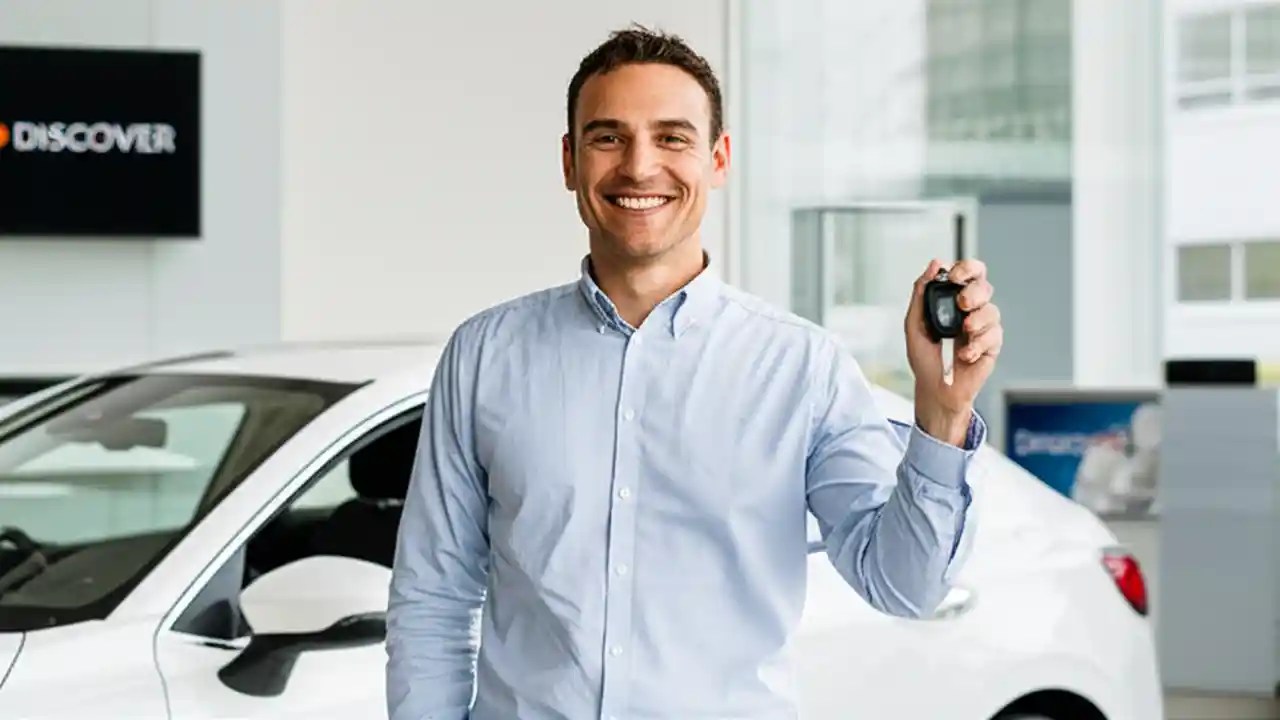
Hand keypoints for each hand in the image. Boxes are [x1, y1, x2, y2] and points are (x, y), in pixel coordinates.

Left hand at [905, 258, 1002, 444]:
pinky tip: (965, 354)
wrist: (934, 388)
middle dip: (974, 292)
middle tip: (962, 303)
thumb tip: (933, 265)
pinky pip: (994, 336)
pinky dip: (978, 344)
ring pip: (992, 310)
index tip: (954, 276)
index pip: (969, 273)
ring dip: (977, 320)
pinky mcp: (992, 346)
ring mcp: (983, 327)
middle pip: (984, 287)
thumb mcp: (914, 323)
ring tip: (964, 331)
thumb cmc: (925, 357)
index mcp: (953, 300)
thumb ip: (921, 293)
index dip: (966, 268)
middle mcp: (971, 310)